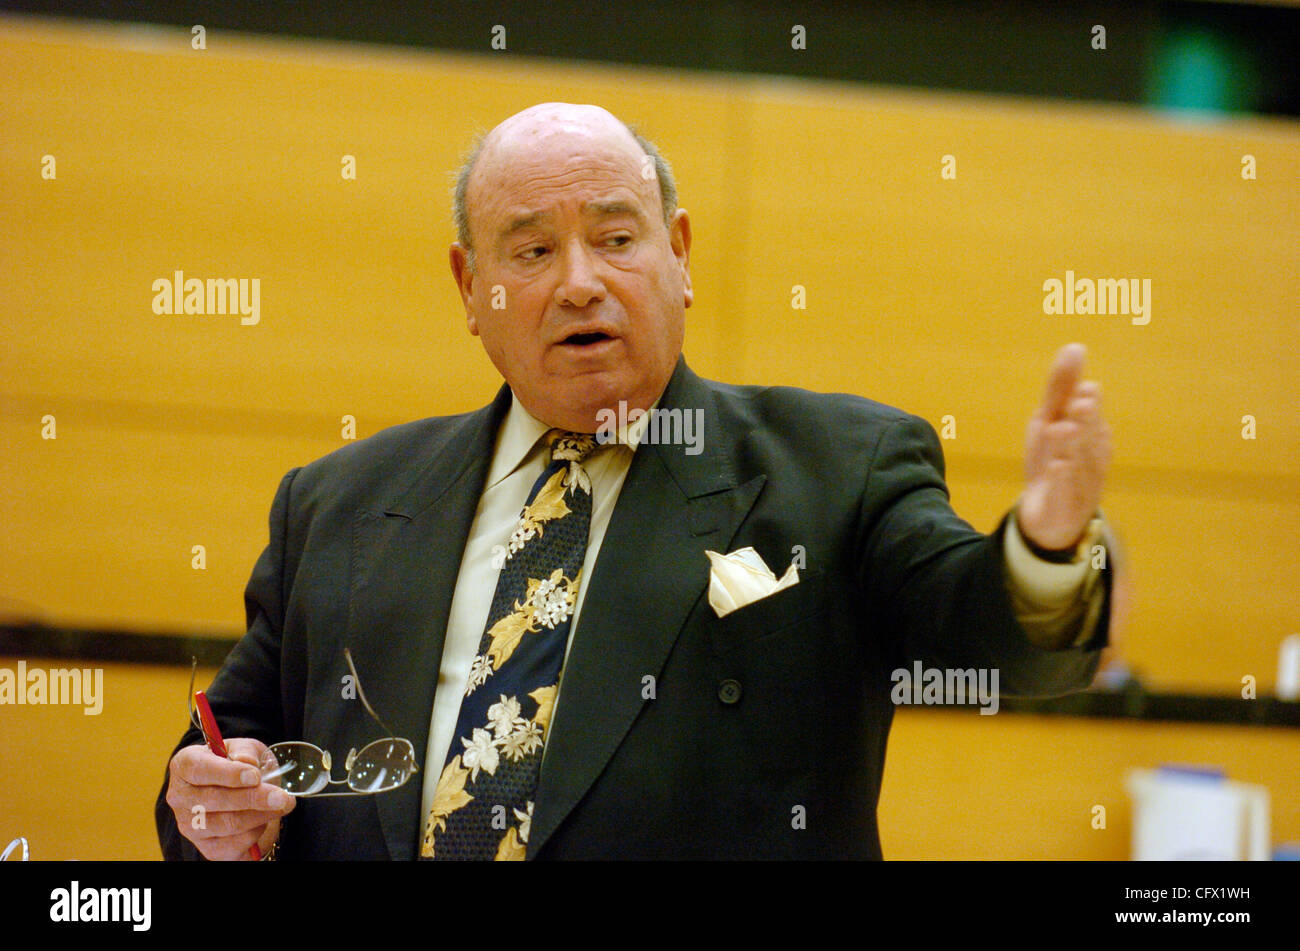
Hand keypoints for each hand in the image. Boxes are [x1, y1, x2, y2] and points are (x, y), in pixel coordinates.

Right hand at [165, 737, 294, 860]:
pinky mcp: (207, 848)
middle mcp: (180, 797)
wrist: (246, 794)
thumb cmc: (242, 767)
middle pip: (213, 800)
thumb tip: (247, 763)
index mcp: (184, 765)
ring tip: (282, 804)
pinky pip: (234, 844)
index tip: (255, 776)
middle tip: (281, 796)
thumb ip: (245, 752)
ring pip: (226, 824)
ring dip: (260, 815)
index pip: (198, 769)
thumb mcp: (245, 749)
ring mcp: (190, 826)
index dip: (227, 774)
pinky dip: (256, 831)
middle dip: (252, 798)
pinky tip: (264, 818)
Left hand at [1018, 343, 1111, 550]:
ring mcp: (1082, 486)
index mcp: (1091, 436)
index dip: (1087, 403)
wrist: (1048, 516)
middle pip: (1088, 439)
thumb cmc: (1054, 459)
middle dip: (1085, 421)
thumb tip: (1075, 346)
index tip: (1083, 388)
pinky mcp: (1066, 509)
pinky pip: (1066, 494)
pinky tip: (1056, 467)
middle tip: (1078, 403)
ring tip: (1061, 429)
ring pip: (1079, 465)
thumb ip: (1061, 387)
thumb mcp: (1050, 420)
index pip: (1090, 416)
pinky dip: (1062, 481)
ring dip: (1072, 447)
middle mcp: (1091, 459)